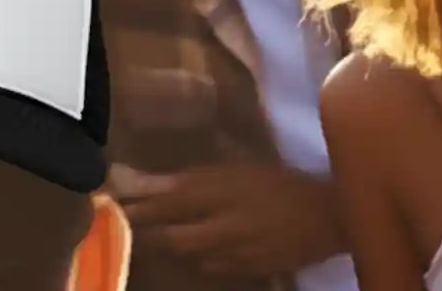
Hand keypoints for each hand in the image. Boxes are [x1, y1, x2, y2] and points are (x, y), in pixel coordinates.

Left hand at [122, 163, 344, 277]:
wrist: (332, 214)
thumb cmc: (281, 182)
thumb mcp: (235, 170)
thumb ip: (190, 180)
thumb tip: (142, 181)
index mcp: (220, 191)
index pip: (163, 204)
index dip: (134, 207)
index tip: (109, 203)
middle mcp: (224, 224)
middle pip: (169, 237)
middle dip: (148, 230)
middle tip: (129, 222)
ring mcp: (237, 252)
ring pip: (187, 254)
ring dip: (171, 245)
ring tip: (158, 233)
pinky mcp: (250, 269)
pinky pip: (211, 268)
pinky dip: (200, 257)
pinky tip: (201, 247)